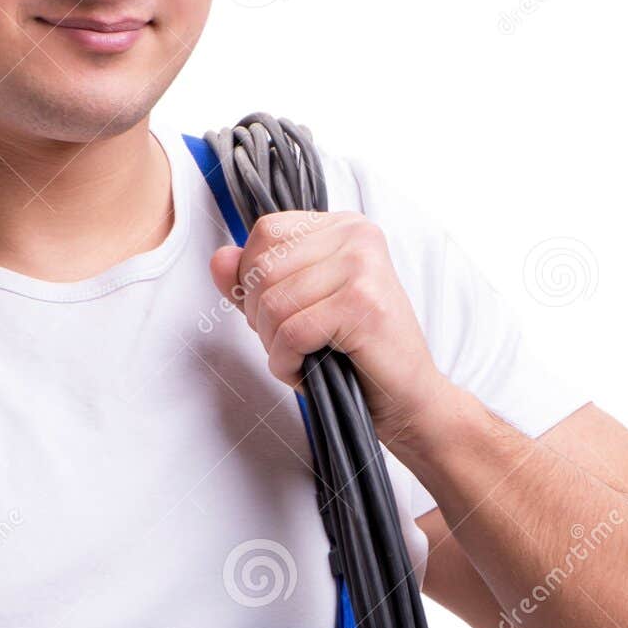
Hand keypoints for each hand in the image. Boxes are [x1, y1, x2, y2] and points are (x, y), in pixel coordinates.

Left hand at [207, 209, 445, 439]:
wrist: (408, 401)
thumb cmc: (353, 355)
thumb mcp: (295, 308)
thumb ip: (254, 282)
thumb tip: (218, 258)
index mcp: (343, 226)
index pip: (266, 231)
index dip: (253, 278)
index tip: (280, 312)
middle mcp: (357, 234)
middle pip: (264, 265)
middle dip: (261, 316)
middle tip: (291, 343)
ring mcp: (363, 265)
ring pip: (273, 301)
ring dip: (273, 344)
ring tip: (302, 357)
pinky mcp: (363, 303)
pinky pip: (291, 331)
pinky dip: (286, 363)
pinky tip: (307, 371)